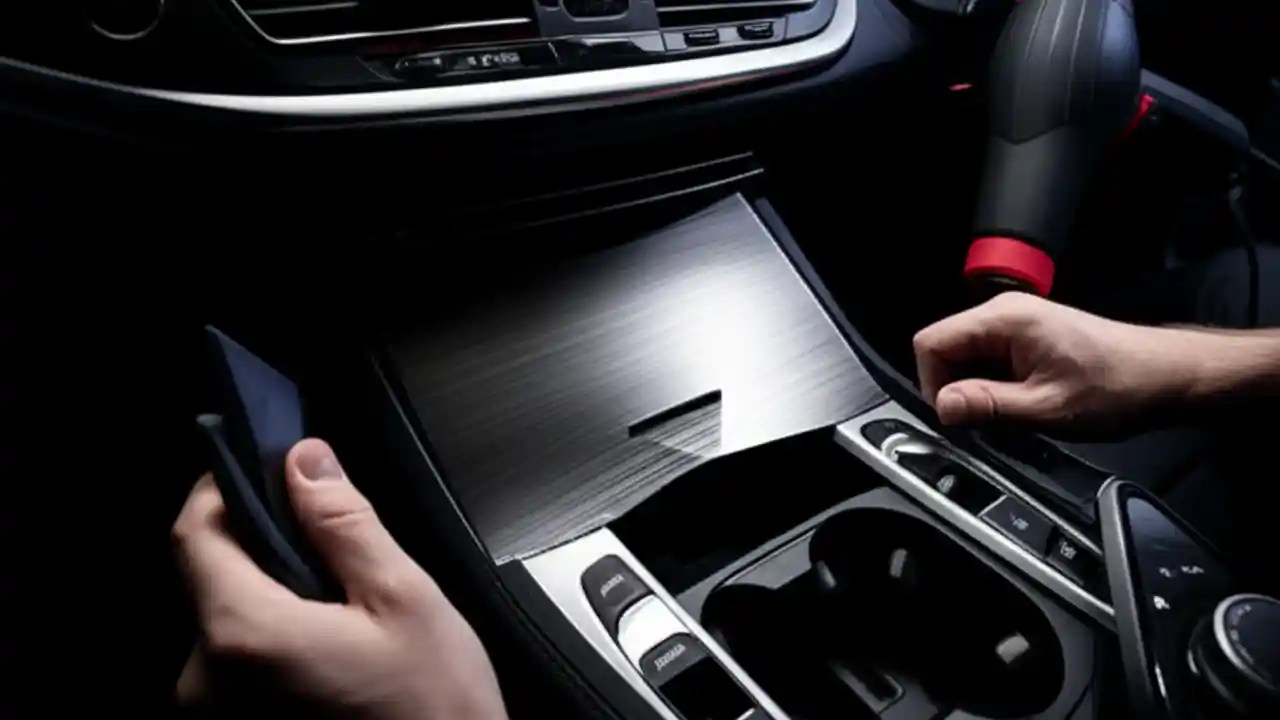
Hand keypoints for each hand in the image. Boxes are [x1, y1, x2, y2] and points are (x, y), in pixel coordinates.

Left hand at [172, 439, 508, 719]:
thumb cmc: (434, 708)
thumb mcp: (404, 598)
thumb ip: (346, 524)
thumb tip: (306, 462)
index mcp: (244, 635)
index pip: (194, 531)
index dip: (227, 485)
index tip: (269, 467)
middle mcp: (209, 681)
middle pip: (210, 573)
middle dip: (264, 541)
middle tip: (332, 542)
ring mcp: (217, 714)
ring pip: (227, 614)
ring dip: (273, 590)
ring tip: (345, 605)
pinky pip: (237, 658)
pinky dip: (274, 632)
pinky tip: (331, 644)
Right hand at [912, 293, 1204, 431]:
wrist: (1165, 375)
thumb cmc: (1118, 385)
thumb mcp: (1047, 407)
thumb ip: (988, 405)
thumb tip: (941, 406)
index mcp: (1004, 319)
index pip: (931, 344)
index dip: (934, 385)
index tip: (958, 417)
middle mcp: (1004, 313)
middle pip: (945, 352)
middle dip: (958, 392)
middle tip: (989, 422)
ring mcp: (1014, 324)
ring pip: (965, 361)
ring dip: (979, 393)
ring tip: (1014, 414)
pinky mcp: (1025, 339)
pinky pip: (987, 364)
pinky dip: (995, 389)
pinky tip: (1023, 405)